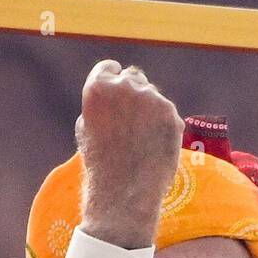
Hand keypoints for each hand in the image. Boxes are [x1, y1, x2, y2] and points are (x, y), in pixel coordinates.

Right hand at [77, 60, 183, 248]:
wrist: (125, 189)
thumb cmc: (101, 163)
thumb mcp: (87, 127)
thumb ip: (100, 104)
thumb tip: (113, 91)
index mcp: (98, 86)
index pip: (109, 68)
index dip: (114, 79)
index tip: (118, 90)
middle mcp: (124, 86)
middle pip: (134, 78)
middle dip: (133, 94)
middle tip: (133, 120)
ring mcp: (150, 98)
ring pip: (153, 96)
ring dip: (150, 110)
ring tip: (142, 139)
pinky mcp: (170, 113)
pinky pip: (168, 113)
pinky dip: (164, 125)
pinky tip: (155, 145)